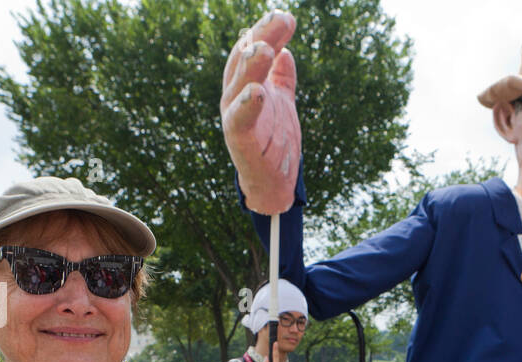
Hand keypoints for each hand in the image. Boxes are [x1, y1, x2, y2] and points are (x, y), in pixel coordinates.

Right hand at [220, 10, 300, 214]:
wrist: (274, 184)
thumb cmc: (275, 143)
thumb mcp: (283, 104)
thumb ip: (282, 79)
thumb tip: (286, 50)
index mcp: (246, 85)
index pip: (253, 51)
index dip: (267, 31)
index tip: (284, 15)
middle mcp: (235, 97)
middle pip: (245, 61)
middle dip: (262, 38)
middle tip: (279, 19)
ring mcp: (235, 118)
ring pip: (240, 86)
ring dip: (251, 66)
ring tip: (266, 48)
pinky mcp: (240, 142)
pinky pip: (241, 121)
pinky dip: (248, 106)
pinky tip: (259, 92)